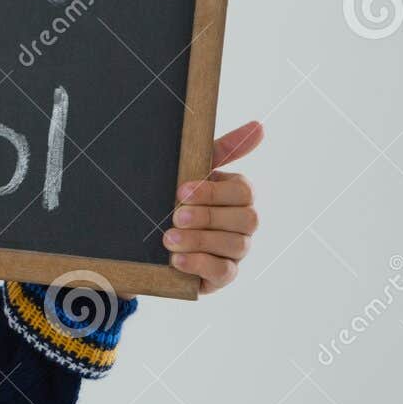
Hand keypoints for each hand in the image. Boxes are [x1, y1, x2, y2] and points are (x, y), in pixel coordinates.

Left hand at [163, 120, 263, 293]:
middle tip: (175, 216)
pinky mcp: (221, 276)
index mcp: (236, 197)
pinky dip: (200, 264)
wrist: (143, 241)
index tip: (181, 191)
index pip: (244, 192)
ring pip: (236, 245)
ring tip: (168, 239)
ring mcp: (235, 252)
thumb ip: (221, 150)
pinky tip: (176, 260)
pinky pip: (224, 273)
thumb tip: (259, 127)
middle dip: (208, 217)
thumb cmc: (173, 199)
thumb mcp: (189, 172)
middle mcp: (243, 224)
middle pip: (246, 219)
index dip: (214, 192)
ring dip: (200, 240)